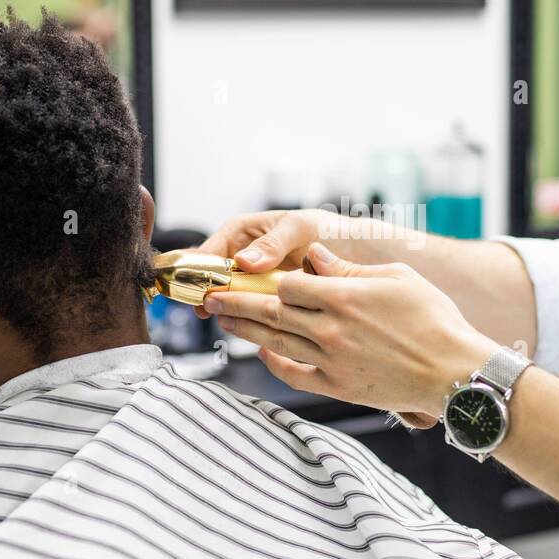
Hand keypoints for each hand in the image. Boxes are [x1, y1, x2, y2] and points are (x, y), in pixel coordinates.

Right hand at [192, 209, 344, 318]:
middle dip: (211, 296)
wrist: (360, 252)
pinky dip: (252, 320)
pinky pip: (253, 312)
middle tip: (211, 312)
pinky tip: (257, 329)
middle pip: (213, 279)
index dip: (199, 272)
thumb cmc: (328, 230)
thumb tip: (243, 261)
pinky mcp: (269, 300)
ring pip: (231, 298)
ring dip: (231, 310)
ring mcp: (255, 280)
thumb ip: (272, 243)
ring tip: (233, 322)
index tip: (201, 291)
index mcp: (241, 231)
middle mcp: (243, 256)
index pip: (208, 252)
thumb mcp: (300, 229)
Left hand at [203, 242, 498, 421]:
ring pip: (275, 341)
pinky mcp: (337, 386)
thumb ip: (348, 268)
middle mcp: (329, 329)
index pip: (288, 283)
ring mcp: (330, 360)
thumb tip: (314, 257)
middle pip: (270, 311)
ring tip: (224, 319)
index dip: (270, 278)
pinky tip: (264, 352)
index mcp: (344, 296)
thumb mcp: (397, 277)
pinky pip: (294, 374)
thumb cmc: (434, 320)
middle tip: (212, 296)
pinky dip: (274, 362)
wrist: (454, 372)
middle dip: (237, 301)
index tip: (255, 274)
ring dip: (245, 329)